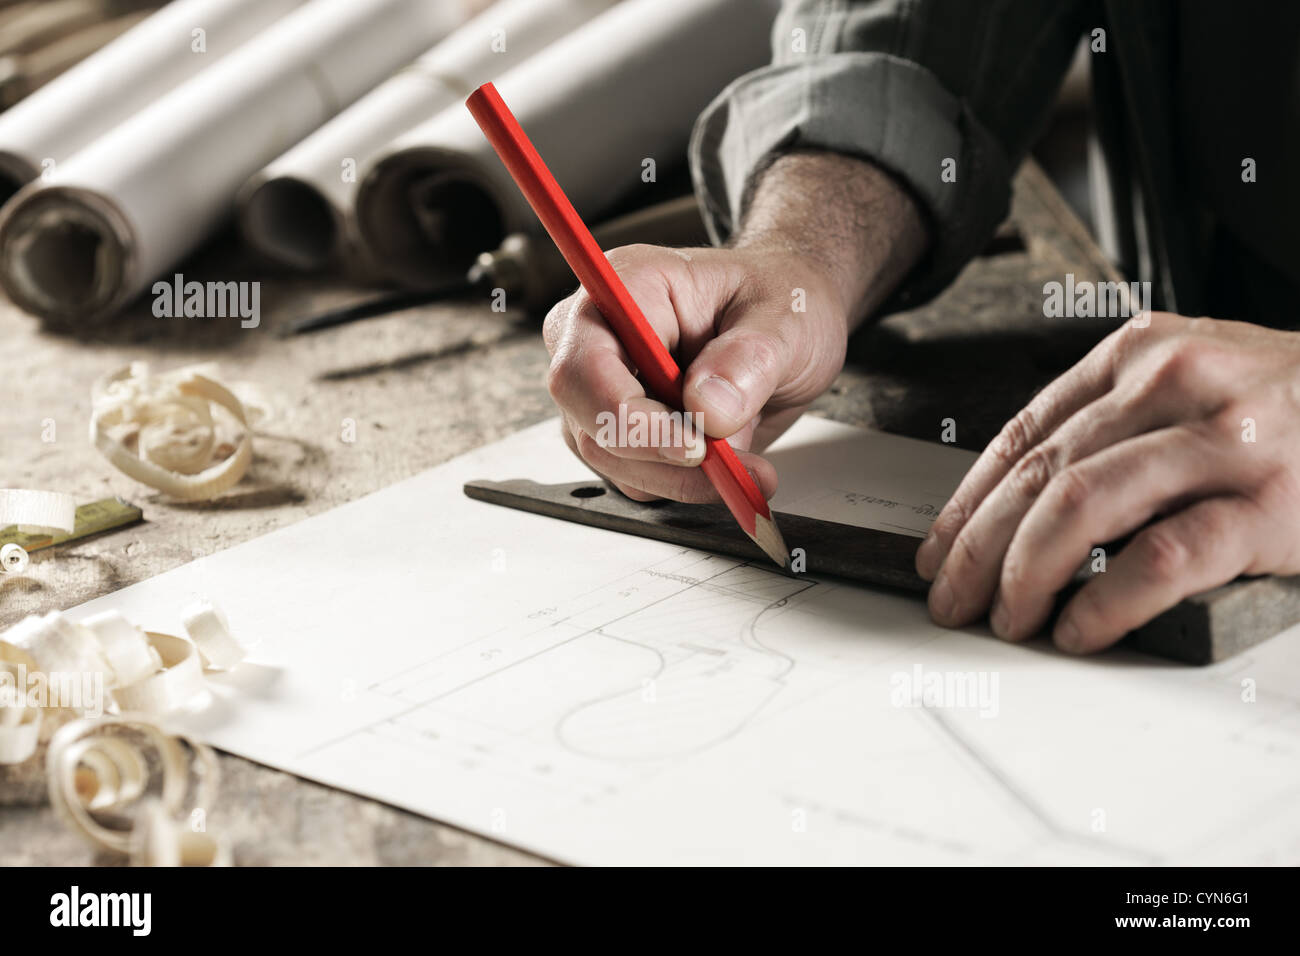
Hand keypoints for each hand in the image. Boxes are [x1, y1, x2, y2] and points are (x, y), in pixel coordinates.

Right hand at [542, 242, 849, 501]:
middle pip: (591, 424)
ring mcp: (603, 388)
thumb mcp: (785, 317)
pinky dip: (686, 484)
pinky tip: (730, 463)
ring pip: (613, 461)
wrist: (794, 319)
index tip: (696, 446)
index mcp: (625, 288)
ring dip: (681, 478)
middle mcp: (599, 339)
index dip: (632, 418)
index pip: (589, 367)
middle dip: (664, 460)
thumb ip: (748, 358)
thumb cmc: (780, 297)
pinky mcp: (622, 429)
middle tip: (737, 468)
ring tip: (748, 461)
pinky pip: (637, 477)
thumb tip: (708, 408)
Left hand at [916, 311, 1299, 652]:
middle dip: (978, 548)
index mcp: (1143, 352)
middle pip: (1039, 474)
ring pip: (1081, 508)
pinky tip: (1079, 630)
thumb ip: (1115, 421)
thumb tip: (1017, 507)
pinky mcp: (1270, 502)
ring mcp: (1223, 440)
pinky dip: (1106, 602)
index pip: (1023, 433)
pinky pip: (1160, 558)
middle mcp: (1174, 382)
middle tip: (950, 599)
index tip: (936, 550)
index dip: (966, 501)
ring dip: (1025, 575)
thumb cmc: (1291, 408)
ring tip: (1005, 619)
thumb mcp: (1195, 381)